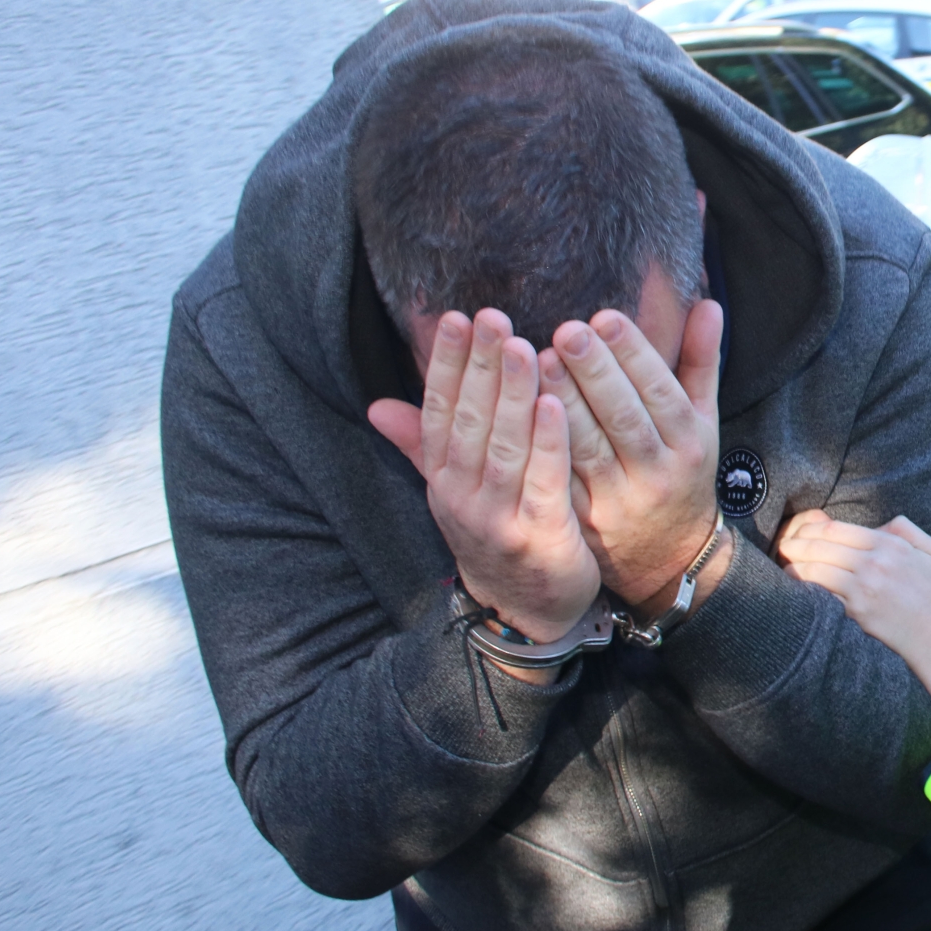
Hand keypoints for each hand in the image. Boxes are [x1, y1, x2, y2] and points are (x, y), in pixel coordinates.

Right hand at [368, 310, 599, 646]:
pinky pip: (541, 482)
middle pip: (469, 421)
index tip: (455, 317)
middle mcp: (461, 497)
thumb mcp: (456, 491)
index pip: (439, 412)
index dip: (446, 365)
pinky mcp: (539, 537)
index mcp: (444, 479)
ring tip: (522, 346)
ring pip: (502, 447)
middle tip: (493, 316)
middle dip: (480, 366)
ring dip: (511, 394)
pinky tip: (554, 403)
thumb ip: (423, 444)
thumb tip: (375, 405)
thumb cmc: (498, 535)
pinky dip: (547, 442)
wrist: (528, 615)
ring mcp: (498, 519)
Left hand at [538, 301, 729, 617]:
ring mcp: (619, 500)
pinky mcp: (584, 521)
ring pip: (588, 448)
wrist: (668, 559)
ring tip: (535, 360)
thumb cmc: (681, 472)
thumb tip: (708, 304)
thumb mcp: (702, 421)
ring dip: (561, 402)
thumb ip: (700, 363)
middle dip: (595, 372)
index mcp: (690, 443)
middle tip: (564, 330)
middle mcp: (658, 473)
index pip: (662, 392)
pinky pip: (559, 478)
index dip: (633, 354)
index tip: (604, 317)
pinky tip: (517, 411)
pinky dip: (539, 444)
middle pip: (625, 418)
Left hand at [778, 510, 930, 709]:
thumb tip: (880, 525)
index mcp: (891, 545)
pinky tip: (798, 586)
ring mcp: (863, 588)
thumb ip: (908, 530)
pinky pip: (825, 594)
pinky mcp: (857, 612)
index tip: (802, 531)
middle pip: (822, 546)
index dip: (813, 528)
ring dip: (796, 566)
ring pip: (817, 569)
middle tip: (783, 545)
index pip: (839, 529)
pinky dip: (808, 588)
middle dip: (797, 544)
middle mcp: (874, 563)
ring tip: (784, 565)